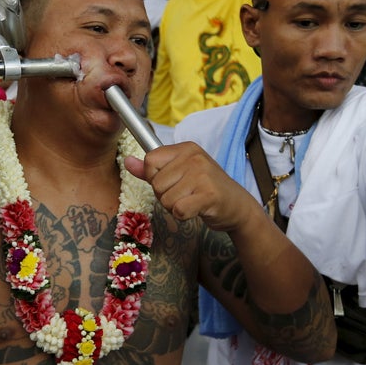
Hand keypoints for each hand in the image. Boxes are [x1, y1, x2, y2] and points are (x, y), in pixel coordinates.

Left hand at [125, 142, 255, 232]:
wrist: (237, 206)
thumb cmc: (205, 189)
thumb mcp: (178, 174)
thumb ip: (151, 169)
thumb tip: (128, 161)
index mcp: (186, 148)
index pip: (150, 160)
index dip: (155, 178)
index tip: (173, 182)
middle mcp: (194, 157)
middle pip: (156, 183)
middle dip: (166, 196)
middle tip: (186, 195)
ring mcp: (202, 175)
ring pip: (165, 199)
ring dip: (175, 207)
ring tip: (193, 201)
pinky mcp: (209, 194)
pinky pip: (178, 210)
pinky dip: (184, 215)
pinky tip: (197, 209)